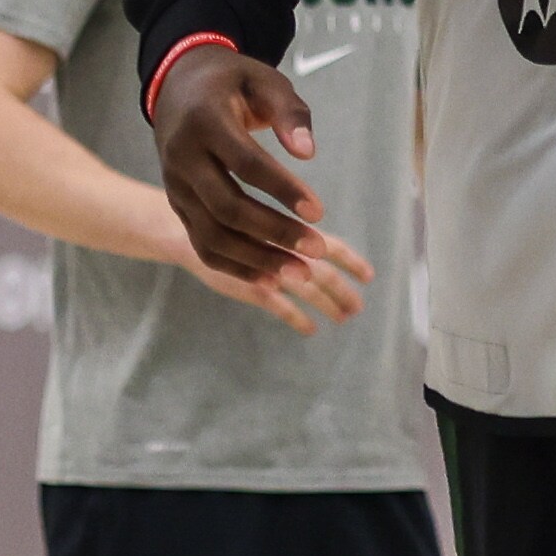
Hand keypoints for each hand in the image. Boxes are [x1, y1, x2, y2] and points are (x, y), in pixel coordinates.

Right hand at [152, 47, 342, 289]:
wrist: (179, 86)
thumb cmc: (233, 83)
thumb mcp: (265, 81)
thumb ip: (290, 113)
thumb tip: (307, 153)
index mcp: (204, 121)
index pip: (245, 163)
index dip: (283, 190)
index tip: (320, 212)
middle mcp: (182, 157)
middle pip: (226, 206)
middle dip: (275, 232)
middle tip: (319, 249)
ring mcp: (176, 185)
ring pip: (211, 233)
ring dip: (257, 258)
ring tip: (302, 273)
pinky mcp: (178, 204)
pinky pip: (202, 243)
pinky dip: (235, 265)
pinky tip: (270, 278)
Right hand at [183, 233, 374, 336]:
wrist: (186, 232)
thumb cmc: (230, 225)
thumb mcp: (264, 226)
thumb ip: (291, 239)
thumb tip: (324, 253)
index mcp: (290, 232)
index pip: (331, 247)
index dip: (351, 261)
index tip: (369, 275)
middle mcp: (283, 249)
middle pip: (323, 273)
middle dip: (343, 290)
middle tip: (358, 306)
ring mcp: (268, 270)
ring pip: (307, 291)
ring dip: (328, 305)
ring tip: (344, 317)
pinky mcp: (251, 288)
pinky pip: (281, 307)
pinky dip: (297, 318)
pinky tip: (310, 329)